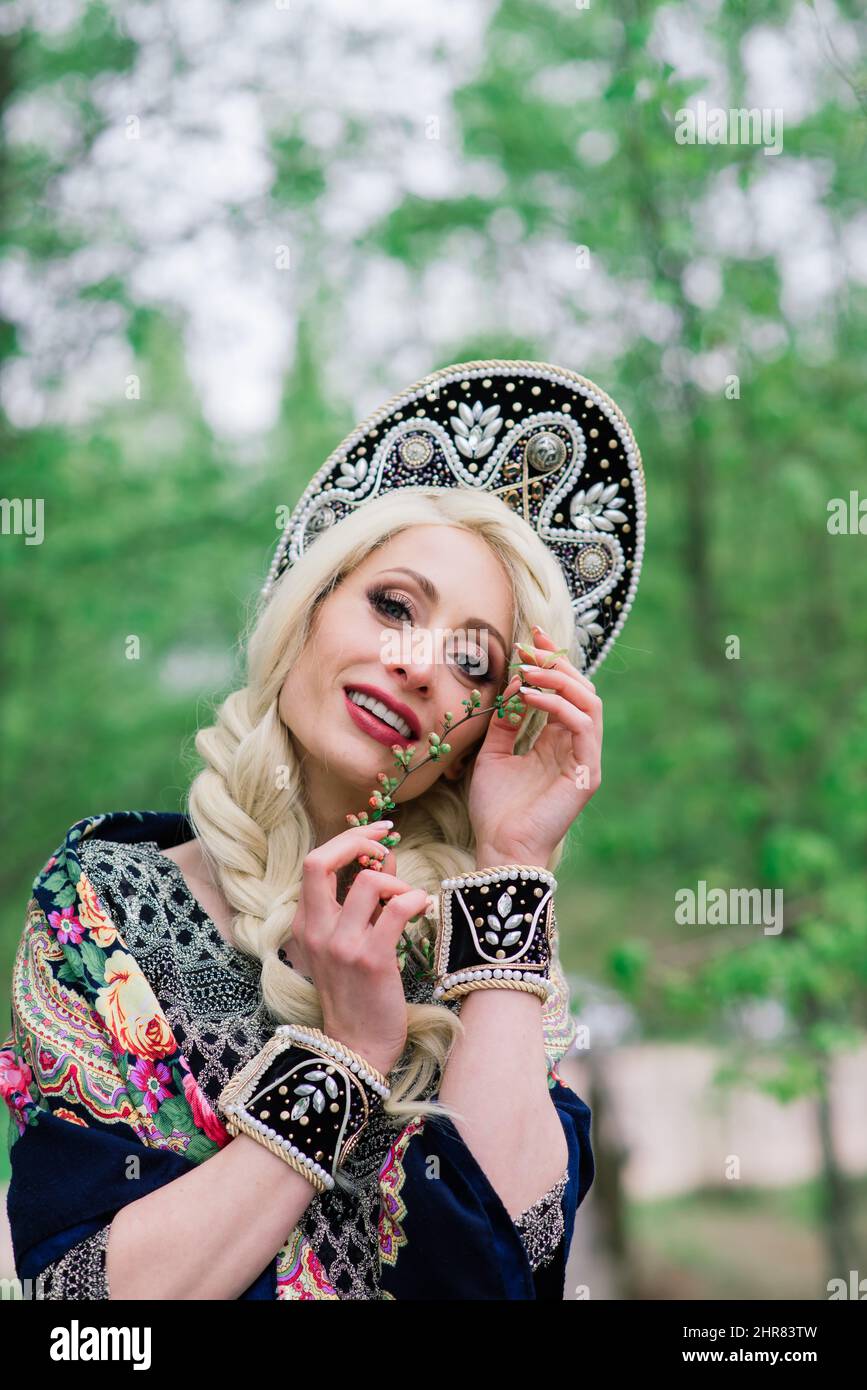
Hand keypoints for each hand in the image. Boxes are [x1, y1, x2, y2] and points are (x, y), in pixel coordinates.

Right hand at [289, 823, 426, 1076]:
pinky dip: (415, 900)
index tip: (376, 835)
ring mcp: (341, 946)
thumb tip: (383, 857)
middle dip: (358, 840)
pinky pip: (397, 909)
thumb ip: (362, 899)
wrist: (358, 1047)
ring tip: (409, 899)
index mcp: (305, 925)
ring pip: (368, 882)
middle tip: (386, 842)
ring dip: (397, 881)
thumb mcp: (349, 942)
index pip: (314, 863)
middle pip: (321, 860)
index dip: (347, 840)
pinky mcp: (371, 960)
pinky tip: (422, 910)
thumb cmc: (358, 993)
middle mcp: (316, 931)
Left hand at [468, 623, 602, 867]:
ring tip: (527, 671)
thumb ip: (505, 722)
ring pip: (589, 703)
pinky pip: (582, 726)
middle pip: (582, 691)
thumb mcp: (493, 754)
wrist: (500, 846)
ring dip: (558, 680)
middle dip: (557, 664)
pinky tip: (527, 697)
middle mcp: (576, 747)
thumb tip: (512, 685)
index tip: (532, 638)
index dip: (553, 663)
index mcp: (557, 742)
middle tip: (530, 647)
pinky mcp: (586, 773)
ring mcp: (585, 760)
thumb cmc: (496, 808)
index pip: (565, 693)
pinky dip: (557, 706)